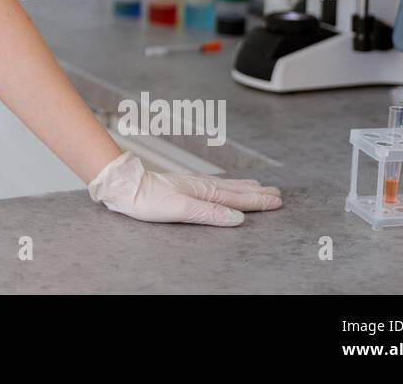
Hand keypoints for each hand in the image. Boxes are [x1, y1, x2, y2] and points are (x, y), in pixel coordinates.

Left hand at [88, 151, 281, 225]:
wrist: (125, 186)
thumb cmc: (148, 199)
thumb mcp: (180, 209)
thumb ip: (209, 212)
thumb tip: (237, 218)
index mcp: (204, 192)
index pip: (238, 199)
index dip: (258, 201)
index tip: (277, 201)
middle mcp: (201, 186)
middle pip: (236, 191)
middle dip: (257, 193)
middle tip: (277, 194)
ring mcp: (193, 185)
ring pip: (226, 187)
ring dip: (244, 188)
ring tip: (259, 187)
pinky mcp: (184, 187)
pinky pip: (215, 186)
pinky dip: (227, 186)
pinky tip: (224, 188)